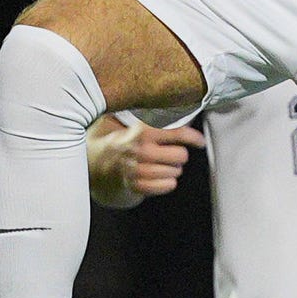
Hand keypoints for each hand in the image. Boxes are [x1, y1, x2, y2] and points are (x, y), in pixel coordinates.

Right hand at [88, 118, 203, 206]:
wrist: (97, 162)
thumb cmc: (120, 141)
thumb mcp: (133, 122)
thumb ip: (153, 117)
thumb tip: (182, 111)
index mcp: (142, 131)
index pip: (178, 133)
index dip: (193, 137)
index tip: (199, 141)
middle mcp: (141, 151)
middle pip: (181, 156)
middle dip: (180, 154)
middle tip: (173, 153)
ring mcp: (138, 170)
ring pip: (175, 172)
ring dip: (173, 169)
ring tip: (164, 164)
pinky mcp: (137, 186)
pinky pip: (166, 186)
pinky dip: (167, 183)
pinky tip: (162, 177)